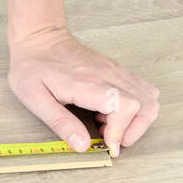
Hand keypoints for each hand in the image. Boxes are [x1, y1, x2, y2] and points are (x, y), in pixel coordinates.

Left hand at [7, 26, 158, 156]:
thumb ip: (60, 123)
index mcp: (87, 84)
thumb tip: (83, 145)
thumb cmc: (33, 67)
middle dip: (135, 130)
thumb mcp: (35, 99)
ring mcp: (115, 70)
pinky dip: (136, 107)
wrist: (39, 37)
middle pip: (146, 105)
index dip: (121, 131)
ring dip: (138, 119)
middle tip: (113, 140)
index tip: (108, 144)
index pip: (125, 107)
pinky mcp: (116, 70)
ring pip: (149, 97)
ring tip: (111, 126)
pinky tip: (111, 112)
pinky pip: (142, 89)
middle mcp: (108, 75)